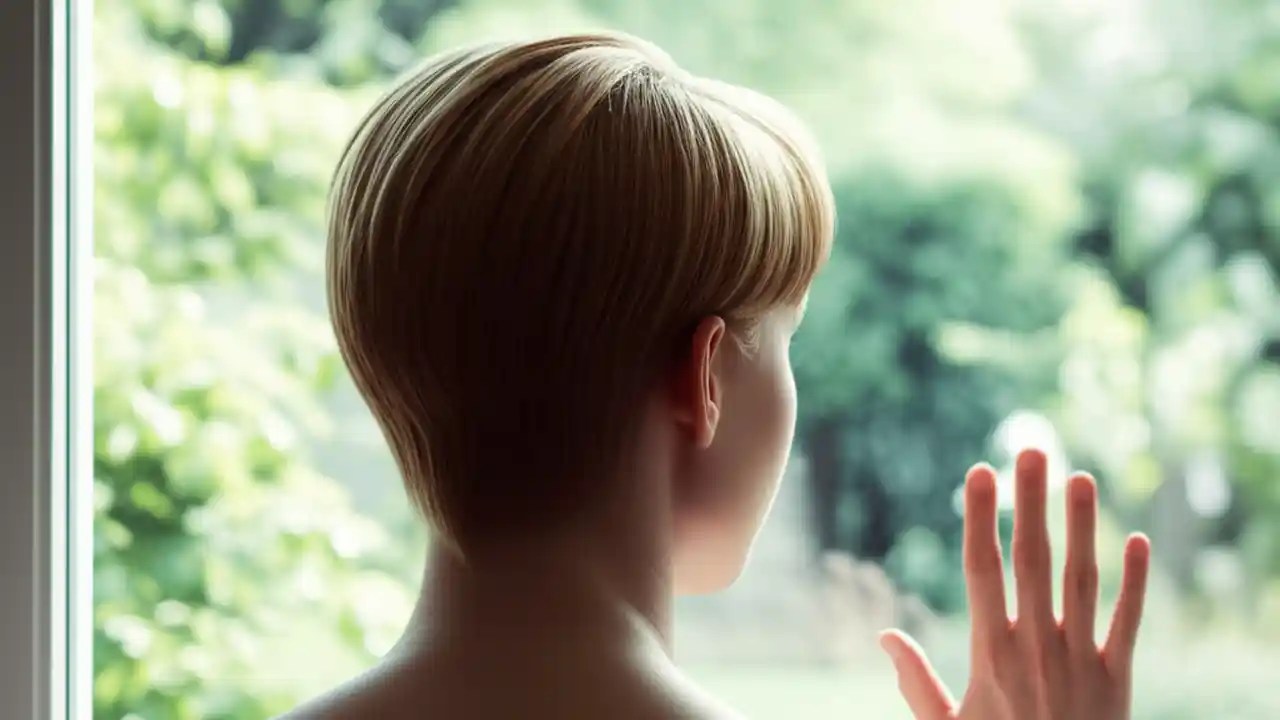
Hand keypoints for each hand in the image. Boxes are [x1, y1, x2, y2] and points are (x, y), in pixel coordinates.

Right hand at [879, 448, 1150, 719]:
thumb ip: (916, 683)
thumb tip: (885, 635)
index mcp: (990, 653)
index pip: (983, 570)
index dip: (981, 518)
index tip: (979, 473)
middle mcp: (1036, 647)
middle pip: (1033, 560)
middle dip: (1030, 502)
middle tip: (1031, 449)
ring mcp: (1080, 661)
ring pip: (1083, 580)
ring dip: (1082, 526)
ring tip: (1081, 477)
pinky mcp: (1117, 680)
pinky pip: (1129, 623)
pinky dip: (1136, 583)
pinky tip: (1139, 542)